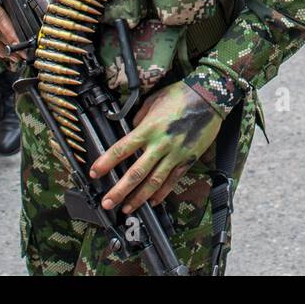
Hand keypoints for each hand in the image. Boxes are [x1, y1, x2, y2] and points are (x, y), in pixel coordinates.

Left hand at [90, 82, 222, 213]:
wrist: (210, 97)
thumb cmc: (181, 95)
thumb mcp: (153, 101)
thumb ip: (139, 118)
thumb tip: (132, 130)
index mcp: (148, 129)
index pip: (121, 150)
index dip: (105, 163)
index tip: (94, 173)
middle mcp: (160, 145)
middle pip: (135, 173)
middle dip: (119, 191)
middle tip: (107, 202)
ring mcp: (175, 154)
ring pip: (154, 182)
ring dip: (139, 198)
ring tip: (127, 208)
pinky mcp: (187, 159)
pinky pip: (173, 180)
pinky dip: (162, 193)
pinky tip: (153, 201)